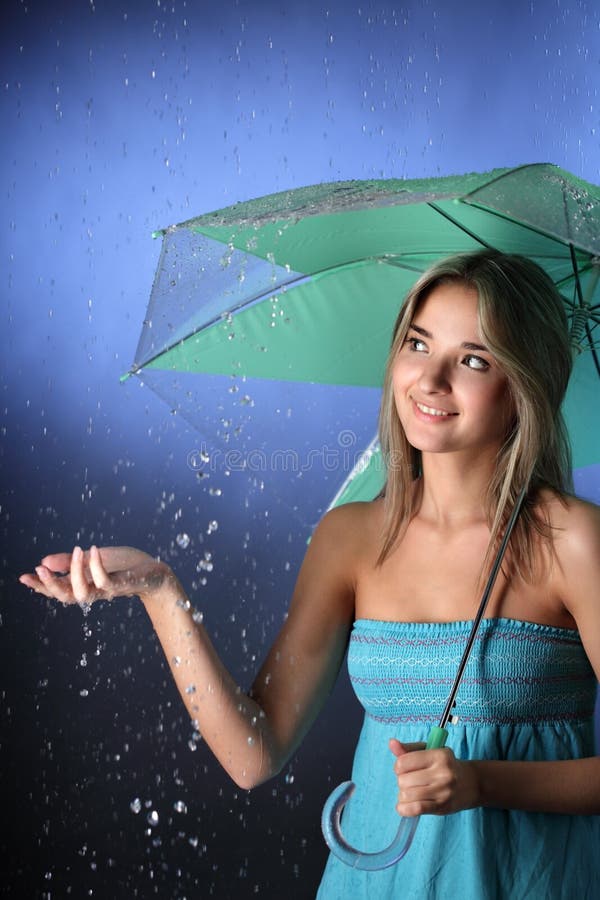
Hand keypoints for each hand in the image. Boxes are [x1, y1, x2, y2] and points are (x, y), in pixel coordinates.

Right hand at [19, 546, 173, 604]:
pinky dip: (96, 566)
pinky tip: (93, 549)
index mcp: (86, 585)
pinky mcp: (124, 584)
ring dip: (74, 573)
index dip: (40, 586)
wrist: (156, 573)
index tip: (23, 577)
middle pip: (66, 597)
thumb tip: (44, 561)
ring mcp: (108, 590)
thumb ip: (71, 562)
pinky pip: (106, 581)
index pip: (58, 590)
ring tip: (73, 551)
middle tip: (38, 569)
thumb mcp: (95, 560)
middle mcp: (94, 591)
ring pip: (83, 592)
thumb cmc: (126, 567)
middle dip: (50, 585)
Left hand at [389, 738, 479, 816]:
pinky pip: (416, 809)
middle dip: (402, 782)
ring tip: (411, 792)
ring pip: (407, 795)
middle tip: (411, 781)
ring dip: (403, 796)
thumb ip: (408, 749)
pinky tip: (404, 806)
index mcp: (438, 755)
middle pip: (403, 780)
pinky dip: (404, 809)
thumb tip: (391, 743)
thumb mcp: (429, 751)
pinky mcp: (442, 807)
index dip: (399, 766)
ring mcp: (443, 791)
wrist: (471, 784)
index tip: (405, 768)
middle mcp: (442, 773)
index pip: (403, 762)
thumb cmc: (445, 765)